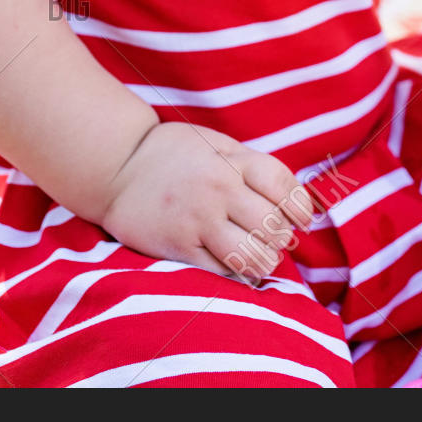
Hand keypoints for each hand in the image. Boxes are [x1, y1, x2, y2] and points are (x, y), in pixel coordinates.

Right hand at [99, 121, 315, 281]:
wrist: (118, 167)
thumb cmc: (174, 154)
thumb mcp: (217, 144)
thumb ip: (251, 165)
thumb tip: (290, 197)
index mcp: (232, 161)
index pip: (283, 186)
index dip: (301, 207)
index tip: (303, 219)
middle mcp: (219, 190)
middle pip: (272, 225)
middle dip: (281, 238)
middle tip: (276, 240)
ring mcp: (199, 220)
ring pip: (252, 255)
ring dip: (264, 261)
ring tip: (261, 258)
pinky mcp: (179, 247)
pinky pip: (222, 272)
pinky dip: (237, 276)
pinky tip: (238, 269)